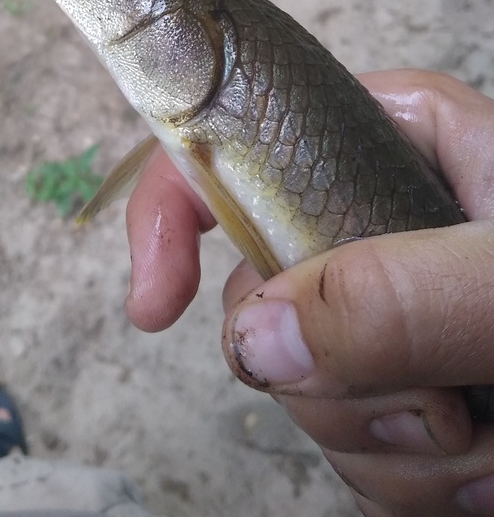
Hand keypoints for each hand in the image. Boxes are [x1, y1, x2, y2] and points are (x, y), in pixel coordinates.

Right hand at [125, 70, 493, 515]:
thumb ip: (412, 295)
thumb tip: (263, 335)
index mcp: (407, 143)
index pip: (250, 137)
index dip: (180, 201)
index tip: (158, 302)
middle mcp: (386, 220)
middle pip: (268, 290)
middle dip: (335, 377)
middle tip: (442, 409)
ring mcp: (394, 310)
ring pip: (307, 384)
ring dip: (398, 447)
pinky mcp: (413, 386)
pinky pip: (356, 449)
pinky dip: (421, 485)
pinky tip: (492, 470)